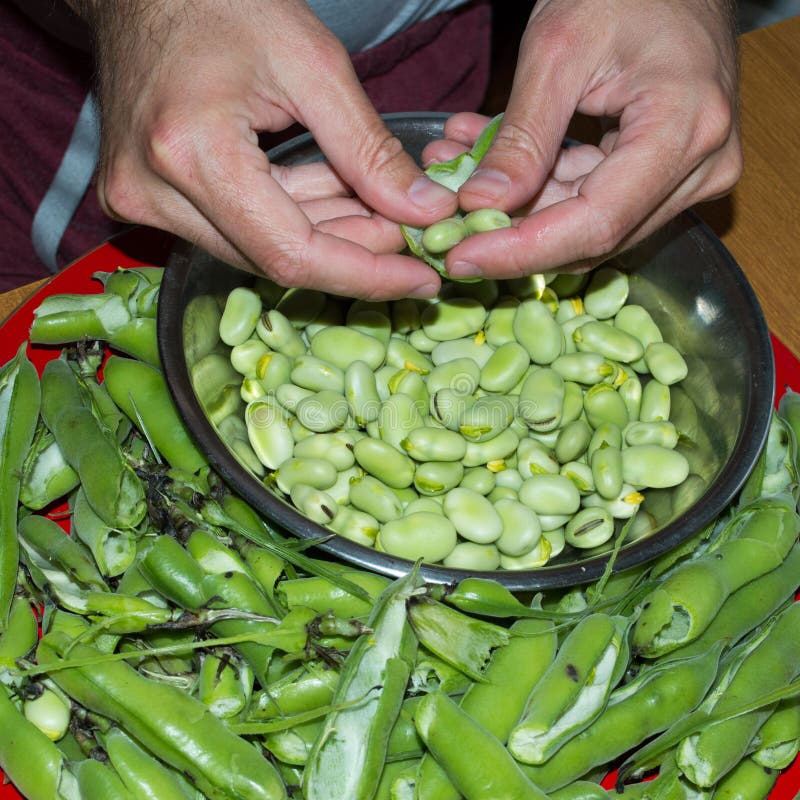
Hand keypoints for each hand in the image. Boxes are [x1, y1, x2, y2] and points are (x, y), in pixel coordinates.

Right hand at [70, 0, 456, 297]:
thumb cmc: (222, 0)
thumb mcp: (313, 64)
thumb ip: (370, 149)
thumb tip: (427, 211)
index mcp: (191, 152)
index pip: (291, 253)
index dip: (365, 274)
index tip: (420, 279)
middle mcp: (155, 193)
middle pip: (276, 257)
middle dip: (353, 251)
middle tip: (409, 231)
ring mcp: (145, 199)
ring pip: (259, 249)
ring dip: (328, 233)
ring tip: (380, 206)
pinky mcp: (149, 198)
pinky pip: (236, 229)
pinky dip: (293, 216)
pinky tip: (335, 194)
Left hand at [423, 0, 741, 280]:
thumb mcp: (558, 52)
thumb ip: (522, 138)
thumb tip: (480, 206)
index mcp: (685, 129)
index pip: (595, 223)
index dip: (523, 251)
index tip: (462, 259)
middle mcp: (702, 165)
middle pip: (593, 234)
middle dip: (514, 232)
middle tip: (450, 219)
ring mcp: (692, 173)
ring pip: (590, 225)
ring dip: (521, 209)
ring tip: (460, 170)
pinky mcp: (673, 173)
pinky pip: (598, 201)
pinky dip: (543, 188)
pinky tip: (495, 165)